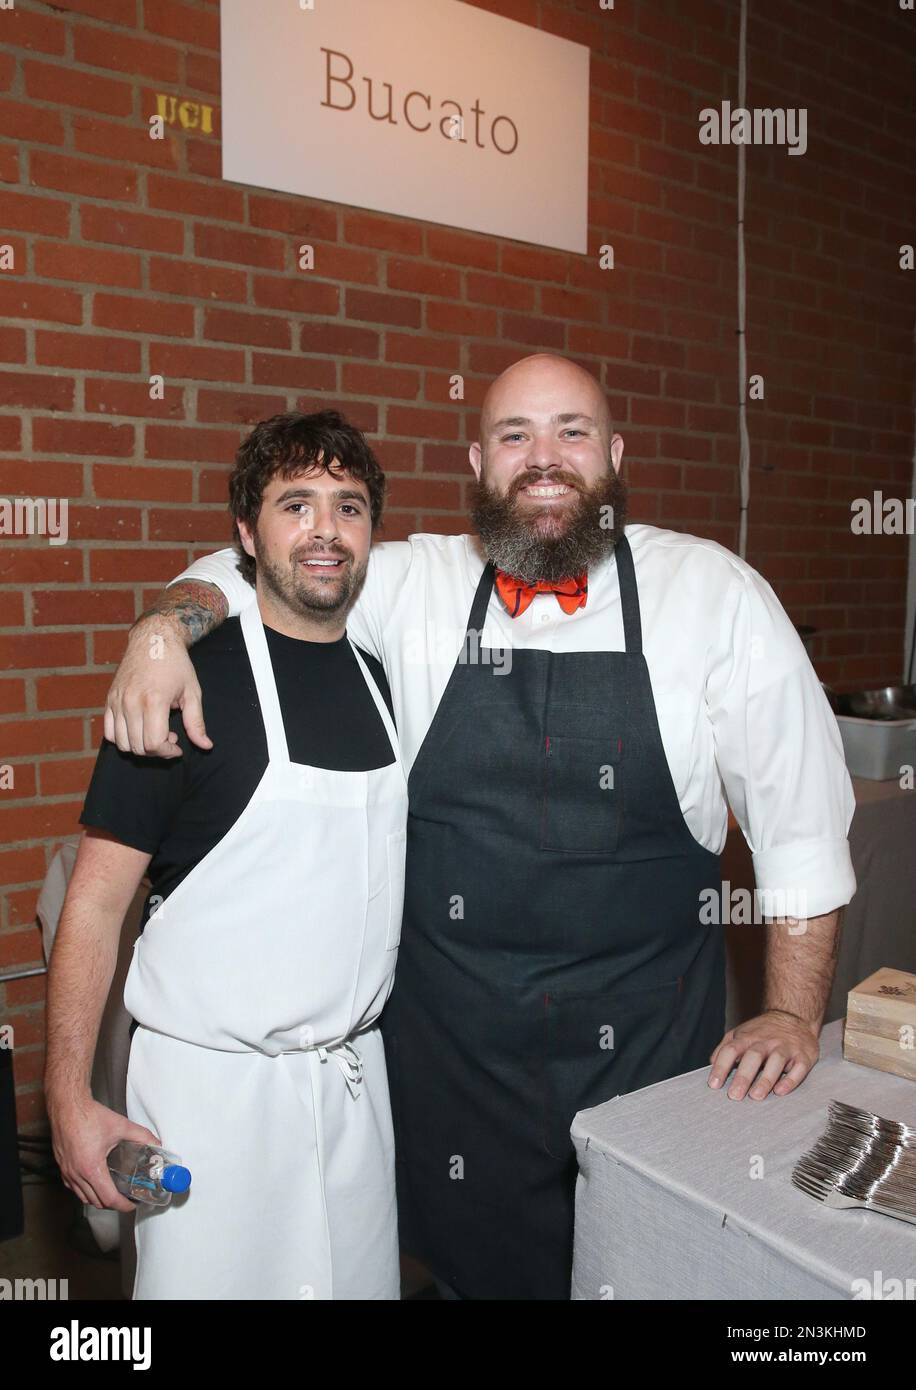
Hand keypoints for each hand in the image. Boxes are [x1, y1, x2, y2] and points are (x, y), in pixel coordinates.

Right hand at [49, 1095, 162, 1213]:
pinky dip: (85, 1190)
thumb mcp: (121, 1126)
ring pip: (83, 1197)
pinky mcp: (62, 1167)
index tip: (132, 1204)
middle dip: (113, 1204)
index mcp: (92, 1168)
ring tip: (113, 1192)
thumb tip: (157, 1144)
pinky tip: (95, 1182)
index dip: (123, 1205)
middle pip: (96, 1202)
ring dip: (99, 1199)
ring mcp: (67, 1172)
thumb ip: (142, 1136)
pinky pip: (73, 1188)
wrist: (68, 1106)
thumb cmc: (89, 1116)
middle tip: (126, 1198)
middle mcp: (77, 1174)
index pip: (109, 1199)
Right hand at [104, 618, 210, 757]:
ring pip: (121, 743)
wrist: (153, 639)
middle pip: (138, 747)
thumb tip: (205, 746)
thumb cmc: (176, 664)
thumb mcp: (192, 692)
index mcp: (154, 701)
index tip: (177, 747)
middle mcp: (131, 702)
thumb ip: (196, 722)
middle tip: (169, 738)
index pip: (153, 744)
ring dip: (140, 746)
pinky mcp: (109, 699)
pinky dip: (122, 738)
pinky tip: (138, 729)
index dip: (167, 752)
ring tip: (154, 732)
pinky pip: (108, 732)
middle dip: (156, 750)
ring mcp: (117, 701)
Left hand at [707, 1010, 819, 1099]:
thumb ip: (725, 1048)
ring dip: (765, 1079)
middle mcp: (766, 1041)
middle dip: (743, 1076)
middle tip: (734, 1096)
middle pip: (753, 1057)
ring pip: (776, 1062)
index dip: (721, 1067)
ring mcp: (786, 1047)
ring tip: (756, 1096)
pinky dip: (790, 1080)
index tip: (714, 1084)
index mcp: (747, 1037)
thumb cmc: (763, 1031)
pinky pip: (799, 1068)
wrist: (794, 1017)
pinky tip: (781, 1091)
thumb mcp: (741, 1033)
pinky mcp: (803, 1056)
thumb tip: (711, 1064)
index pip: (731, 1050)